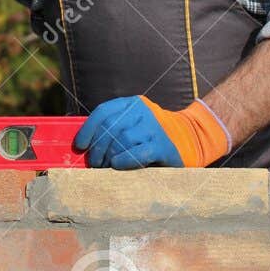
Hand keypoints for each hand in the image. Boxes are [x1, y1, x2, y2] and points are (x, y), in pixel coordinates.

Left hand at [74, 95, 233, 168]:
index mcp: (132, 104)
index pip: (103, 112)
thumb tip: (85, 145)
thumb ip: (113, 130)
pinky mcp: (163, 145)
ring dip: (109, 155)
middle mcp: (142, 112)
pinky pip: (138, 152)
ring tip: (107, 166)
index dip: (88, 129)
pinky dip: (124, 159)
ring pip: (122, 138)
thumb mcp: (132, 127)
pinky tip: (117, 165)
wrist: (189, 140)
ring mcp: (154, 127)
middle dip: (97, 147)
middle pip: (110, 127)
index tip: (81, 145)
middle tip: (94, 163)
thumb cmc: (151, 138)